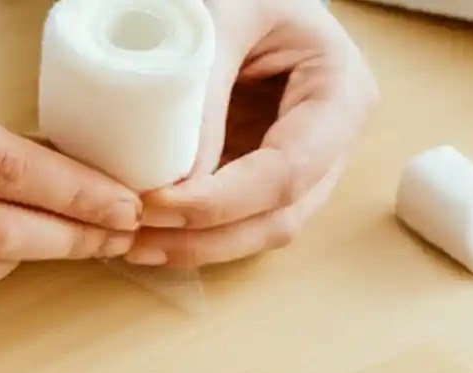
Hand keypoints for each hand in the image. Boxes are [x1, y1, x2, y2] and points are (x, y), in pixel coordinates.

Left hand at [125, 0, 377, 268]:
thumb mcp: (221, 15)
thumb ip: (200, 91)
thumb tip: (172, 185)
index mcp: (340, 93)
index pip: (288, 172)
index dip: (222, 201)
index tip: (156, 203)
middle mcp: (332, 141)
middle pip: (279, 217)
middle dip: (207, 239)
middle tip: (135, 238)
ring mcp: (304, 163)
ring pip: (259, 231)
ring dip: (197, 248)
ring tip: (131, 246)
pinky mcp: (266, 173)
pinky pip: (237, 220)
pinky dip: (192, 236)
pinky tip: (145, 236)